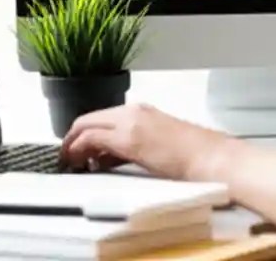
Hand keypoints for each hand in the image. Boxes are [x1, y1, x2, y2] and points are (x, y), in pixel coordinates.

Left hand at [60, 103, 239, 181]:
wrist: (210, 157)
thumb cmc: (191, 155)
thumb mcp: (154, 145)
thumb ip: (130, 146)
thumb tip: (107, 156)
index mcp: (140, 111)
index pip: (100, 117)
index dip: (82, 133)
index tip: (76, 149)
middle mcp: (132, 112)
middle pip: (87, 119)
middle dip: (71, 137)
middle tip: (66, 156)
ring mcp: (130, 123)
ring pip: (87, 126)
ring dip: (73, 144)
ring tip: (70, 162)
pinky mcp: (130, 139)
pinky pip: (93, 139)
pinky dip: (81, 150)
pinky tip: (81, 163)